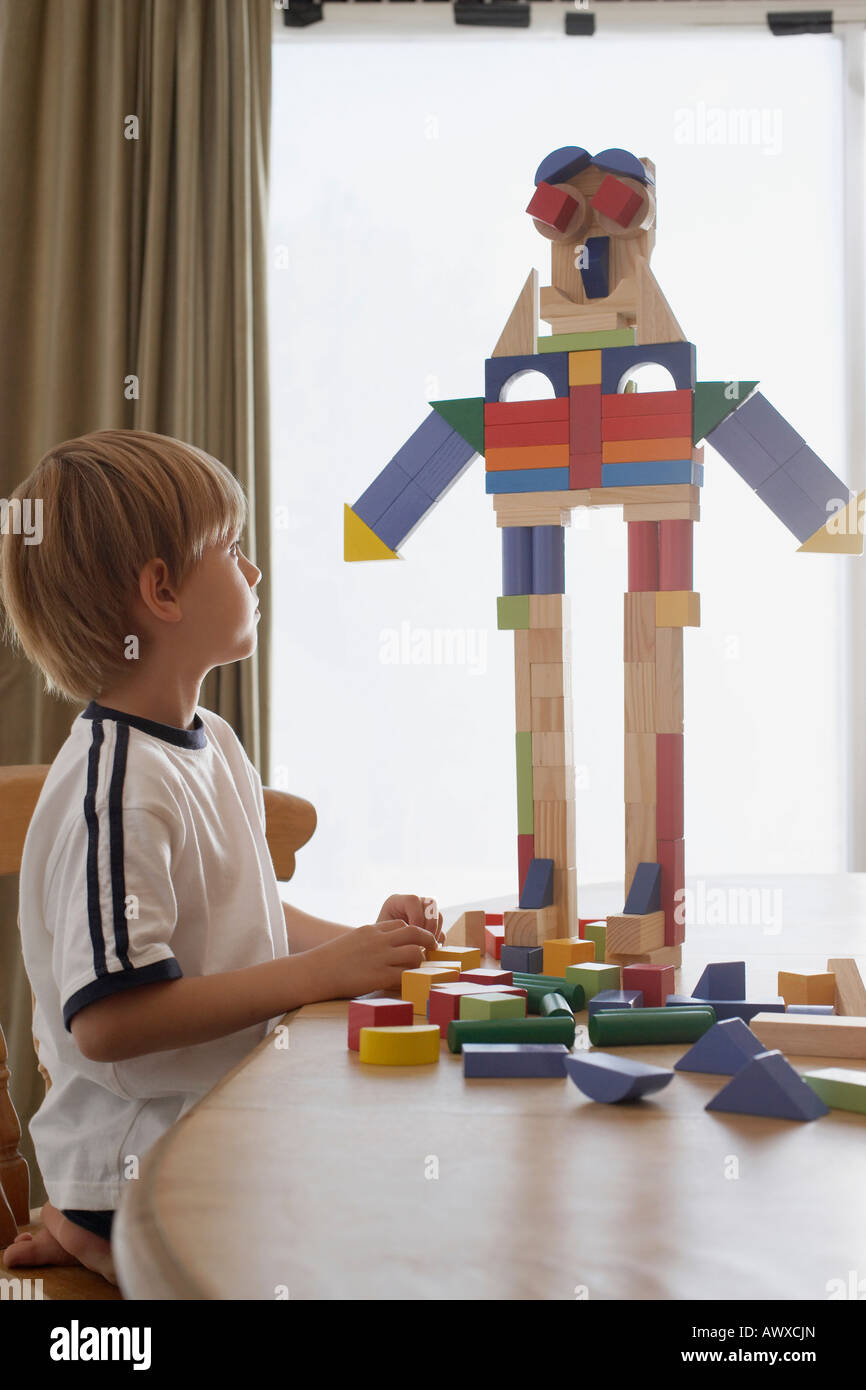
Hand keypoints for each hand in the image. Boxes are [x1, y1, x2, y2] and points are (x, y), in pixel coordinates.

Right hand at [305, 917, 440, 999]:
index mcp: (371, 930)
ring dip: (421, 961)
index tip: (417, 942)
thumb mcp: (350, 941)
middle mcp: (378, 940)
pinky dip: (413, 979)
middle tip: (432, 950)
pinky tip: (412, 983)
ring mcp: (380, 957)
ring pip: (415, 952)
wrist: (314, 972)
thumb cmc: (328, 960)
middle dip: (427, 940)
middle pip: (414, 933)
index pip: (401, 924)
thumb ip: (367, 942)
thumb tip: (378, 951)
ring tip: (421, 970)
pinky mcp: (379, 975)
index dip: (413, 933)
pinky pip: (406, 975)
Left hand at [377, 893, 443, 946]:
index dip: (416, 918)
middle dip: (429, 926)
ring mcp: (423, 914)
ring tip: (424, 948)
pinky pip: (441, 930)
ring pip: (438, 917)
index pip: (413, 901)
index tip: (411, 936)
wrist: (381, 953)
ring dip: (435, 933)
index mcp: (396, 902)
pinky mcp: (430, 927)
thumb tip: (417, 941)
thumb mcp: (384, 937)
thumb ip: (397, 933)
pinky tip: (427, 950)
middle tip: (421, 943)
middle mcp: (412, 904)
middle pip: (430, 904)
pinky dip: (437, 941)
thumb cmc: (378, 945)